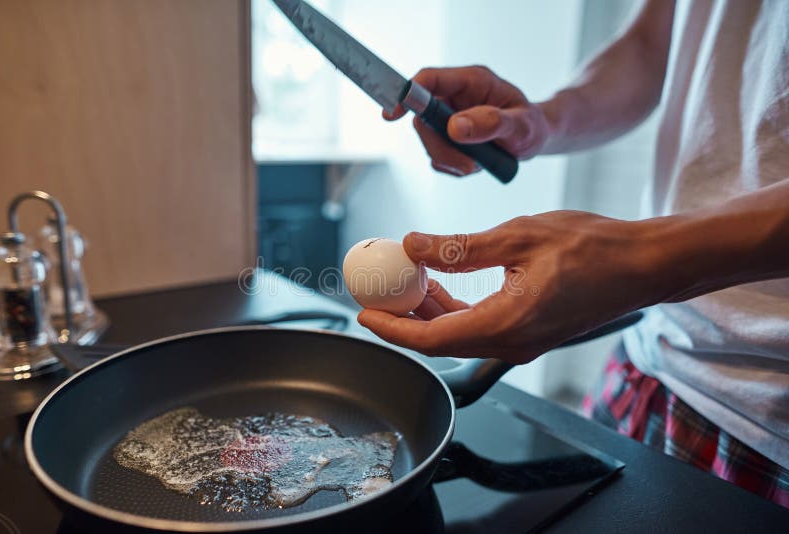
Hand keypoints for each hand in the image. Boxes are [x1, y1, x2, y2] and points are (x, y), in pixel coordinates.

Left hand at [358, 211, 663, 362]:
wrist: (645, 265)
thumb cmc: (594, 248)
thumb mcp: (517, 237)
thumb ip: (460, 246)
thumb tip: (413, 245)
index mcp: (505, 325)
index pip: (432, 339)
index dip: (393, 328)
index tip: (364, 315)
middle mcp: (511, 343)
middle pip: (440, 341)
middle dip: (404, 319)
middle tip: (377, 293)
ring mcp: (522, 341)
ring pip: (459, 334)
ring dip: (428, 312)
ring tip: (404, 282)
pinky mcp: (531, 331)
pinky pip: (480, 327)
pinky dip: (454, 310)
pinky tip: (441, 285)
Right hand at [384, 66, 551, 175]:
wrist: (535, 140)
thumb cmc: (532, 127)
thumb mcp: (522, 127)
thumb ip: (492, 124)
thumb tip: (455, 127)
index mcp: (472, 82)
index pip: (430, 80)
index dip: (407, 95)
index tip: (393, 114)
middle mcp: (456, 96)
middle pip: (424, 118)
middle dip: (439, 146)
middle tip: (467, 165)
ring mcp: (449, 117)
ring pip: (428, 140)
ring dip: (449, 159)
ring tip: (478, 165)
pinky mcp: (447, 137)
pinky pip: (436, 155)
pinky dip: (452, 166)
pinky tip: (473, 164)